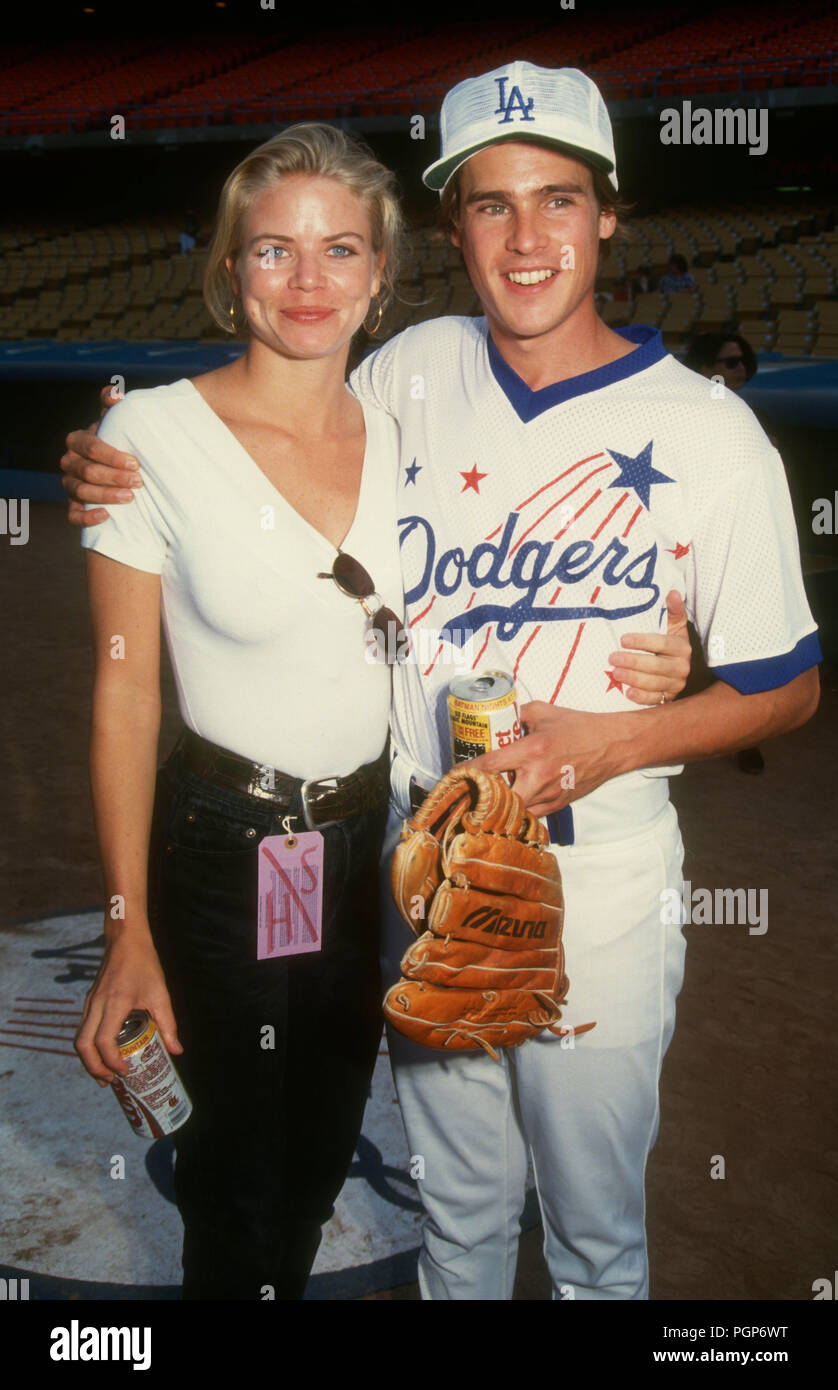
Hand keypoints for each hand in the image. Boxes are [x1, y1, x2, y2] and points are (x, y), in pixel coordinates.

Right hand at [61, 384, 140, 526]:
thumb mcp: (119, 421)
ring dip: (106, 495)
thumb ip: (114, 404)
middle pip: (87, 471)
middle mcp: (69, 462)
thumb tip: (116, 393)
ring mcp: (70, 484)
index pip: (91, 447)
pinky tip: (106, 516)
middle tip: (139, 481)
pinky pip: (73, 515)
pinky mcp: (73, 505)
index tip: (136, 463)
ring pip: (81, 492)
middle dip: (114, 477)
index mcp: (78, 440)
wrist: (121, 466)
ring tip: (130, 498)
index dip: (112, 456)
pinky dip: (87, 517)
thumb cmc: (121, 440)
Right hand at [74, 927, 181, 1084]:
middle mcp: (96, 1005)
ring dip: (88, 1060)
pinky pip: (82, 1029)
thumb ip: (168, 1024)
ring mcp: (89, 1003)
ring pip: (79, 1039)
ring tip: (104, 1075)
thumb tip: (177, 1051)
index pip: (103, 1041)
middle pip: (83, 1045)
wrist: (125, 940)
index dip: (112, 1062)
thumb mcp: (161, 993)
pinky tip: (103, 1054)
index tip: (126, 1072)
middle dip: (94, 1068)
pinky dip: (89, 1047)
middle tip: (110, 1082)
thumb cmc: (144, 964)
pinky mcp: (89, 1002)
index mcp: (114, 1003)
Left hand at [467, 702, 632, 816]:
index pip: (491, 765)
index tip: (454, 775)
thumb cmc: (581, 727)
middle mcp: (540, 775)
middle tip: (471, 791)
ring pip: (515, 809)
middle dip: (483, 796)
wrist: (613, 745)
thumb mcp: (545, 712)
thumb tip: (499, 719)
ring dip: (501, 805)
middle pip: (500, 797)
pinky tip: (513, 802)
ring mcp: (551, 793)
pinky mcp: (560, 803)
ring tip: (488, 798)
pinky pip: (532, 813)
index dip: (468, 771)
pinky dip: (520, 809)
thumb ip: (519, 714)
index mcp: (534, 750)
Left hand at [608, 589, 689, 704]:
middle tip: (612, 658)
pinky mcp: (668, 698)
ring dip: (634, 679)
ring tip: (615, 673)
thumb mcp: (675, 629)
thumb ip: (674, 612)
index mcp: (682, 647)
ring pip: (654, 683)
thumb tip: (672, 592)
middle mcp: (682, 667)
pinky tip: (627, 693)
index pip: (662, 644)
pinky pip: (655, 700)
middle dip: (633, 662)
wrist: (681, 673)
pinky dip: (641, 697)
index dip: (643, 641)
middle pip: (656, 665)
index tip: (623, 639)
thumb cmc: (670, 647)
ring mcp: (676, 685)